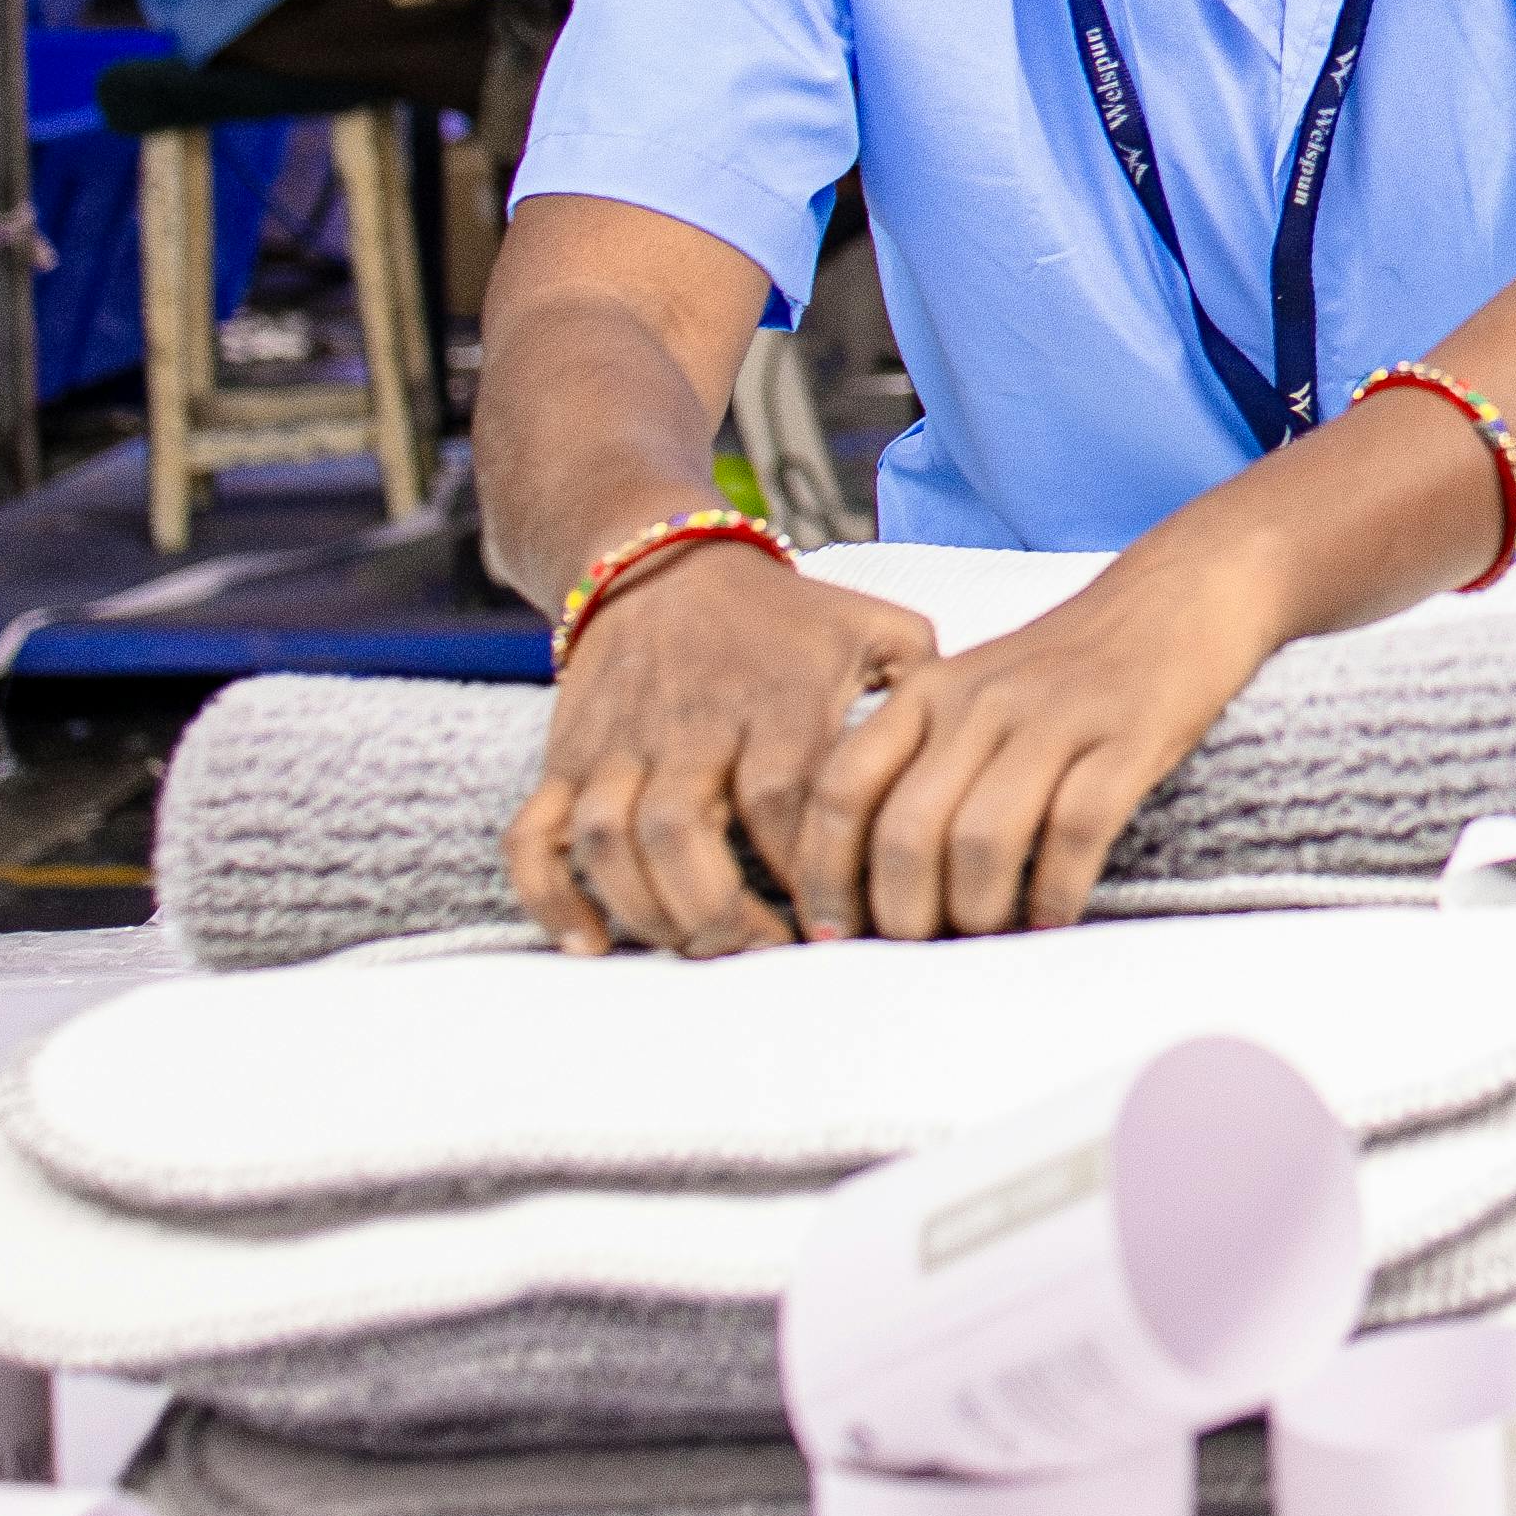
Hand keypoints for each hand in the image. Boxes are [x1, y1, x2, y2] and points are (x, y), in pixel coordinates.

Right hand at [505, 548, 936, 956]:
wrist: (662, 562)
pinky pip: (533, 837)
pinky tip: (593, 944)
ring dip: (648, 910)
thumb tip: (982, 760)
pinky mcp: (566, 760)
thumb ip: (931, 685)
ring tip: (698, 947)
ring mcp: (617, 745)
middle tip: (763, 953)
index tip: (842, 924)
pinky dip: (549, 898)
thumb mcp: (877, 625)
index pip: (786, 800)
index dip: (810, 871)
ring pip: (609, 841)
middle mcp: (689, 725)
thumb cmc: (789, 616)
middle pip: (681, 833)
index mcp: (773, 699)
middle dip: (719, 911)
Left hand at [793, 540, 1290, 939]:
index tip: (832, 931)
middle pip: (907, 828)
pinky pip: (1076, 830)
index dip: (825, 873)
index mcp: (929, 690)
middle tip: (920, 948)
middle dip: (902, 912)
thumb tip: (873, 881)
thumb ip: (923, 761)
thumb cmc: (1069, 664)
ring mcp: (1057, 716)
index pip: (842, 788)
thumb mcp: (975, 691)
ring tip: (989, 934)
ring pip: (982, 838)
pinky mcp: (1128, 736)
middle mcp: (982, 700)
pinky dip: (1057, 891)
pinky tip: (1053, 914)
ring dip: (978, 911)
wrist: (1180, 595)